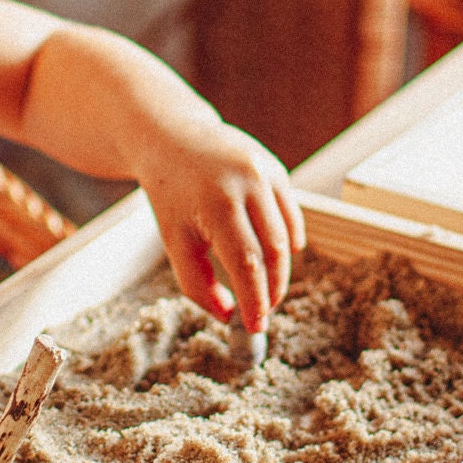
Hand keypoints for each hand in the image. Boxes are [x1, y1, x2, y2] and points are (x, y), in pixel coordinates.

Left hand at [136, 119, 304, 332]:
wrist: (173, 137)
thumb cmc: (171, 193)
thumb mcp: (174, 240)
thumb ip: (196, 283)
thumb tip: (227, 316)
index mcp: (216, 203)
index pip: (246, 263)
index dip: (255, 299)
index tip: (255, 326)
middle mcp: (247, 184)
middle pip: (272, 251)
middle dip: (272, 289)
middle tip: (263, 312)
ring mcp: (266, 173)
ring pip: (286, 236)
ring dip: (280, 270)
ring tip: (266, 289)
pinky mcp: (277, 169)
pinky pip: (291, 216)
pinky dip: (288, 241)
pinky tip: (275, 257)